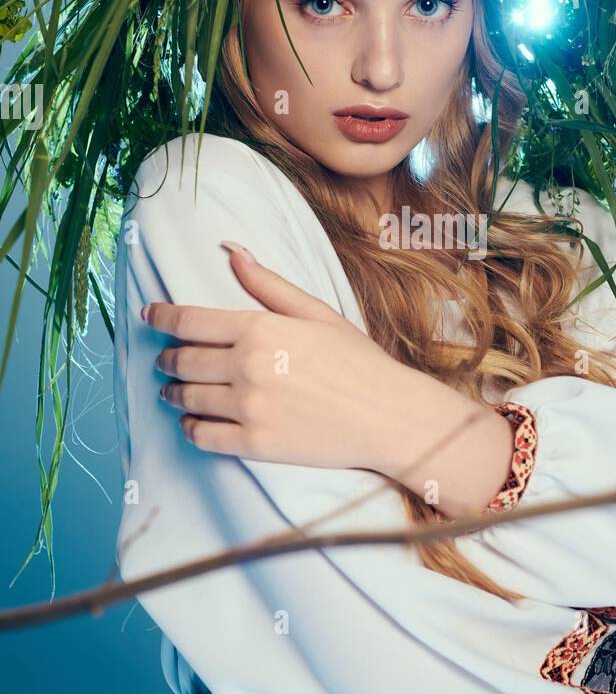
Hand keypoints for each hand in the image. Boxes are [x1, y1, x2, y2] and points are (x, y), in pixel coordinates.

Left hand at [143, 240, 414, 469]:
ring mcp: (249, 407)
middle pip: (182, 360)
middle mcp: (247, 366)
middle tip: (164, 361)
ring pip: (188, 399)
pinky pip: (202, 436)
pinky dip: (190, 429)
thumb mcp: (316, 312)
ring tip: (174, 392)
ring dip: (174, 393)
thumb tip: (232, 250)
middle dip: (168, 359)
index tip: (149, 316)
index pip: (190, 320)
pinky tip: (193, 423)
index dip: (162, 317)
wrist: (388, 415)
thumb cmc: (357, 361)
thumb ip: (268, 283)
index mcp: (260, 327)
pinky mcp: (254, 444)